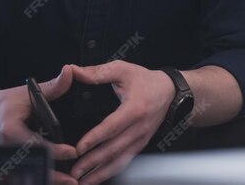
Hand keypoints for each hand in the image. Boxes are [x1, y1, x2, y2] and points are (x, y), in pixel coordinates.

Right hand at [0, 65, 80, 184]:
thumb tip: (69, 73)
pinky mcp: (11, 161)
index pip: (37, 144)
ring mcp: (8, 157)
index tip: (72, 152)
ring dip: (50, 178)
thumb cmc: (4, 102)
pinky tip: (56, 178)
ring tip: (69, 183)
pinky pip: (28, 171)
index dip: (56, 150)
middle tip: (74, 181)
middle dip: (54, 175)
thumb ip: (51, 87)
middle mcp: (8, 148)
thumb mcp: (27, 93)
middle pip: (35, 165)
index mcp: (11, 131)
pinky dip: (42, 174)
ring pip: (31, 172)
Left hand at [68, 61, 175, 182]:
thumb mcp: (122, 69)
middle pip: (114, 149)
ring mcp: (141, 139)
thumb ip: (97, 72)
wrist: (170, 92)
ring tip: (83, 182)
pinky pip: (125, 161)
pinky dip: (111, 171)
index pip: (112, 127)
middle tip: (74, 172)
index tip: (79, 148)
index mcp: (134, 108)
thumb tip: (74, 71)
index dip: (95, 138)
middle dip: (93, 163)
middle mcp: (139, 128)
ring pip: (120, 161)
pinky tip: (98, 177)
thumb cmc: (146, 80)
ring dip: (101, 173)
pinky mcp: (141, 145)